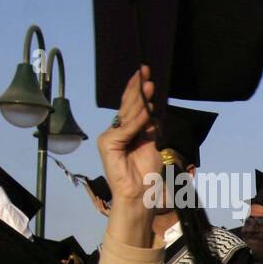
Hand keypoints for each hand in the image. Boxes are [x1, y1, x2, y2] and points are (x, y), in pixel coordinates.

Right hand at [97, 66, 163, 241]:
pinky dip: (138, 119)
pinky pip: (127, 128)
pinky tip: (147, 108)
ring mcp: (110, 136)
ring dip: (140, 99)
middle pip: (128, 105)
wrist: (140, 193)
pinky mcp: (108, 144)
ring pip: (128, 114)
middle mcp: (116, 131)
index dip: (139, 90)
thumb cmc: (147, 172)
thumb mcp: (153, 143)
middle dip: (138, 88)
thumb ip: (150, 126)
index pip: (132, 106)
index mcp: (127, 130)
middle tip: (145, 70)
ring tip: (148, 84)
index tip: (146, 74)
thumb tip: (154, 109)